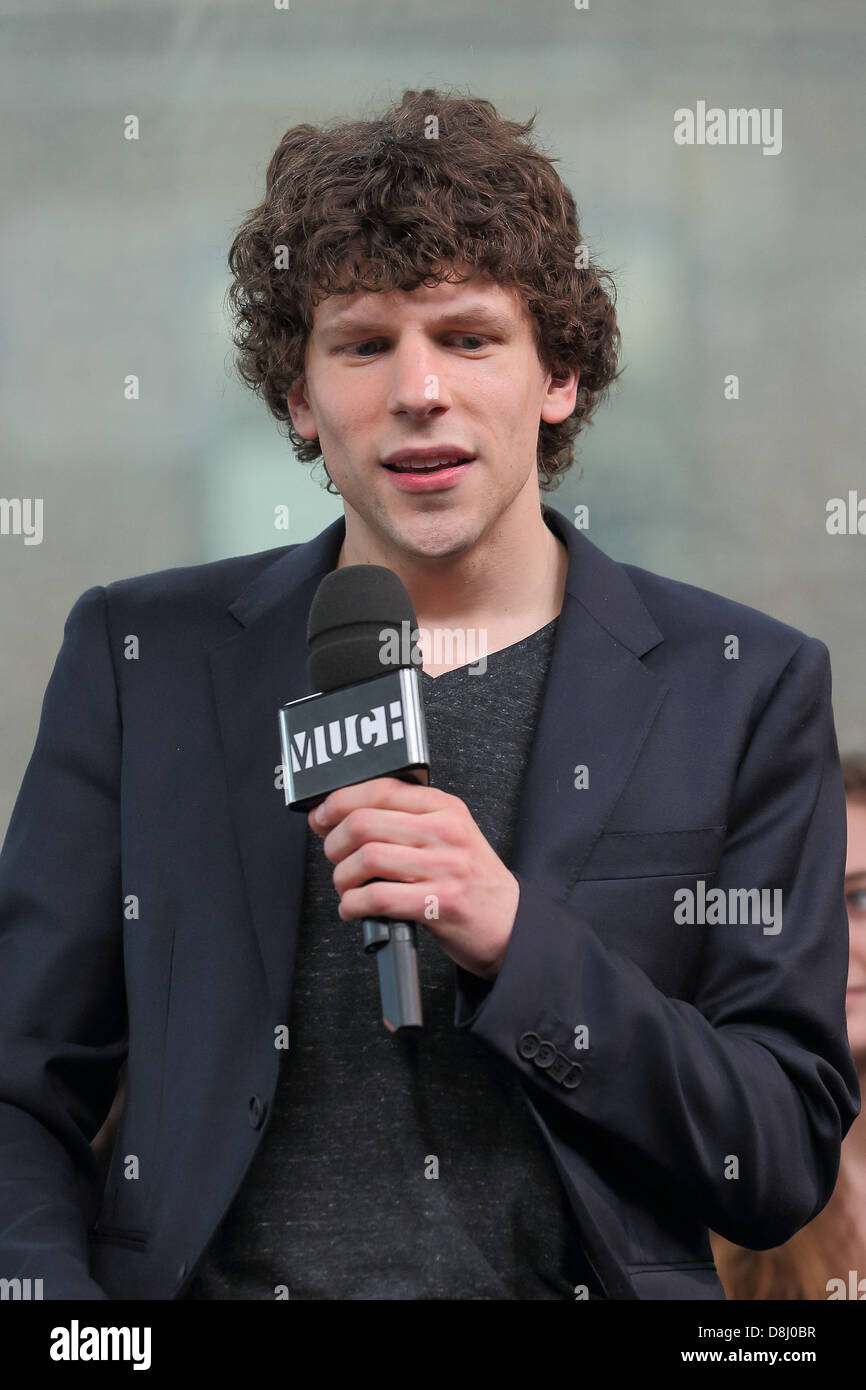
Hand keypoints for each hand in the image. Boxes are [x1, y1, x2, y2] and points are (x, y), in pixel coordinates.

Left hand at [308, 776, 518, 979]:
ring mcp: (444, 868)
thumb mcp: (446, 835)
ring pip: (366, 859)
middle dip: (334, 843)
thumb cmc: (470, 879)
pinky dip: (353, 906)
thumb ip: (400, 821)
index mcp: (445, 808)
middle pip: (364, 823)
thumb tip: (335, 815)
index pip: (381, 789)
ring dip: (343, 877)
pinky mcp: (439, 904)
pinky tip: (355, 909)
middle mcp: (445, 832)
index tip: (321, 817)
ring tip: (348, 887)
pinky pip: (377, 898)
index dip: (339, 802)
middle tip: (336, 857)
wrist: (509, 922)